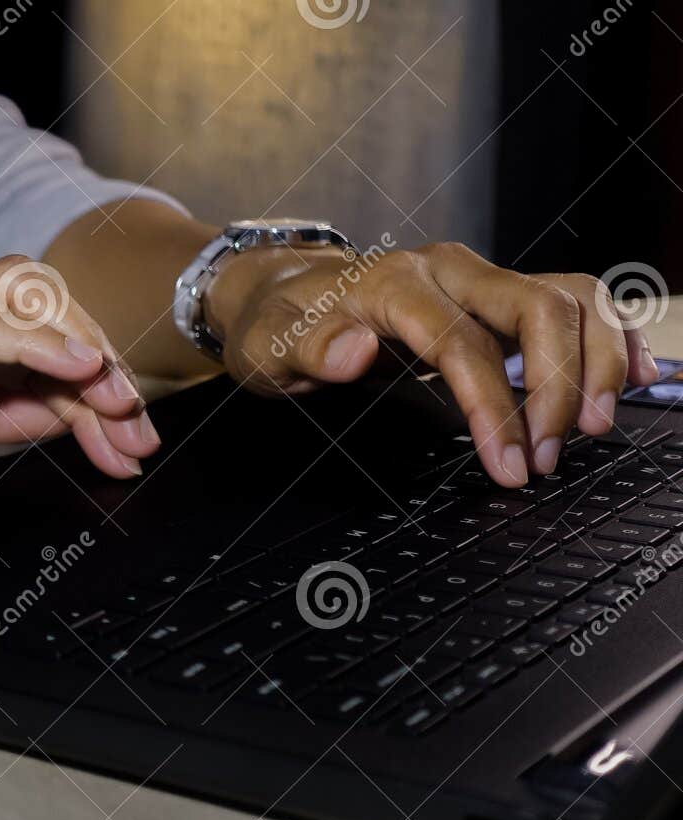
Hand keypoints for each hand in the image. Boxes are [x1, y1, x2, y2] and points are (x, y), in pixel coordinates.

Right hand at [0, 256, 159, 524]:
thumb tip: (58, 411)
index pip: (34, 329)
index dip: (94, 376)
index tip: (130, 435)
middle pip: (37, 298)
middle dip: (101, 357)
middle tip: (138, 427)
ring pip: (13, 298)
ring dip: (80, 349)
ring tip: (118, 406)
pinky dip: (27, 344)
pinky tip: (70, 371)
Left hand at [203, 241, 662, 486]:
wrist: (280, 290)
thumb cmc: (276, 324)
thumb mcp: (267, 345)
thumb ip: (308, 349)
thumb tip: (352, 351)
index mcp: (393, 285)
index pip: (463, 344)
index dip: (494, 406)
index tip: (509, 465)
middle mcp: (448, 271)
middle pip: (539, 310)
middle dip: (561, 388)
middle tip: (548, 459)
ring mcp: (479, 277)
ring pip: (571, 298)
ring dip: (598, 362)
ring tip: (593, 429)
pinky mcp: (498, 292)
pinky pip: (573, 300)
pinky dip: (612, 335)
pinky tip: (634, 377)